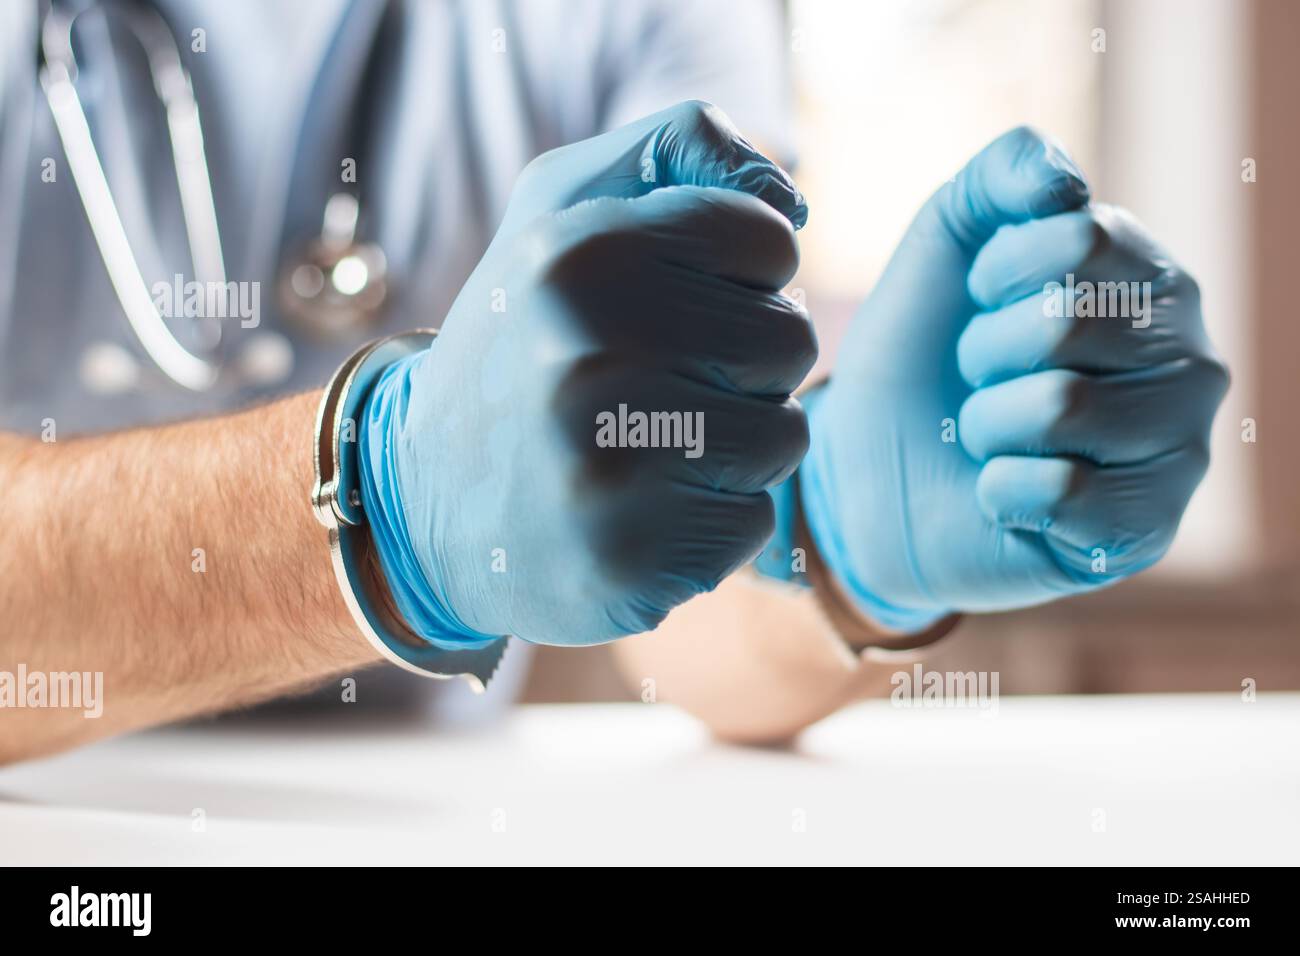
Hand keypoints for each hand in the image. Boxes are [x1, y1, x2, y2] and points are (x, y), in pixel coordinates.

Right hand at [359, 102, 814, 646]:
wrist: (423, 497)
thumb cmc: (521, 336)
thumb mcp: (562, 205)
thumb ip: (674, 150)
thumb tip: (791, 198)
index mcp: (583, 251)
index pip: (769, 242)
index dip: (733, 278)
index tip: (666, 306)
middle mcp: (593, 352)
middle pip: (790, 340)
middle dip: (740, 364)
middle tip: (650, 386)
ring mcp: (610, 465)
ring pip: (783, 435)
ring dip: (732, 445)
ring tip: (642, 448)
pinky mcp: (631, 560)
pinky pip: (754, 522)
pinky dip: (709, 520)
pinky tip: (635, 512)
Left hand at [800, 127, 1227, 629]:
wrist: (871, 471)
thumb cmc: (921, 356)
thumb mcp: (948, 243)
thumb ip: (1006, 174)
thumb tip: (1065, 183)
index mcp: (1152, 278)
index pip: (1080, 237)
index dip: (996, 272)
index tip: (978, 301)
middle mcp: (1188, 359)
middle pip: (1069, 322)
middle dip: (985, 352)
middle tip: (981, 380)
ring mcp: (1179, 448)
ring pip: (1063, 407)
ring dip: (987, 423)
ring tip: (991, 435)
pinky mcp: (1148, 529)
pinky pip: (1060, 492)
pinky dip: (1000, 492)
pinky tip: (1006, 494)